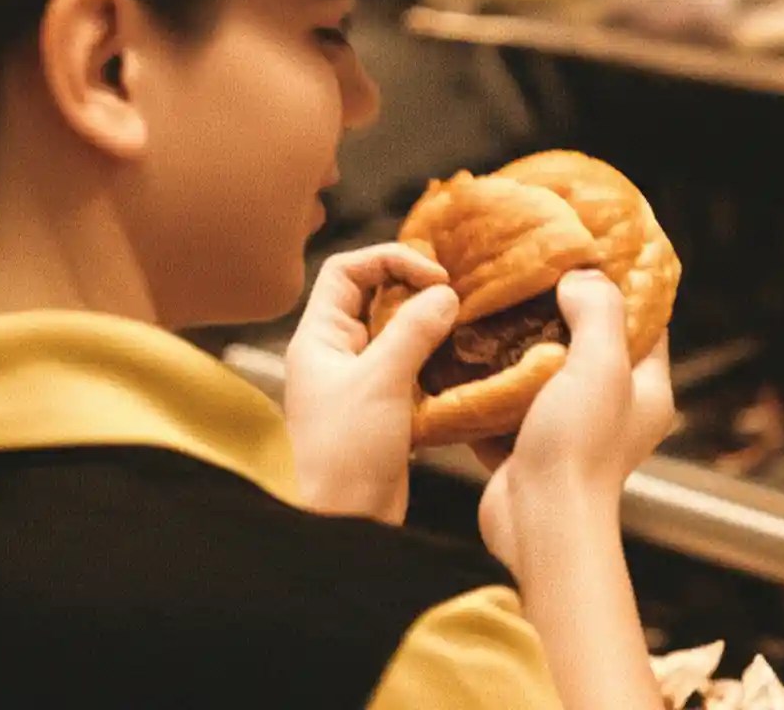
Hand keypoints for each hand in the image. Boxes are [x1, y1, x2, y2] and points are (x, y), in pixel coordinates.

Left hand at [285, 243, 456, 524]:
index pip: (346, 270)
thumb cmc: (345, 453)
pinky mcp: (381, 409)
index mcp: (318, 337)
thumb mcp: (381, 382)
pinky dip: (434, 359)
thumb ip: (412, 332)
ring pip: (394, 333)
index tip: (435, 277)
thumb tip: (444, 294)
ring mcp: (357, 381)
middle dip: (415, 289)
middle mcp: (334, 354)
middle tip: (457, 296)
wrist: (343, 523)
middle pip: (373, 296)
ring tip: (466, 324)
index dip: (390, 260)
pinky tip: (462, 362)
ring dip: (429, 325)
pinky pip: (408, 368)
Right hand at [476, 269, 674, 575]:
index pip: (645, 323)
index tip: (589, 252)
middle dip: (557, 312)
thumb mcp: (601, 365)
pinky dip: (485, 388)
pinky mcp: (525, 449)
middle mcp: (611, 410)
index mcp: (646, 389)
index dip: (622, 285)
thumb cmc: (579, 447)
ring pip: (540, 375)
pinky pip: (504, 408)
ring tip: (488, 309)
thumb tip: (581, 277)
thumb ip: (597, 312)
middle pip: (587, 346)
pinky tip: (461, 359)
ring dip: (515, 348)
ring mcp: (567, 431)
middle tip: (527, 275)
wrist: (539, 522)